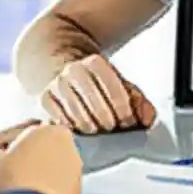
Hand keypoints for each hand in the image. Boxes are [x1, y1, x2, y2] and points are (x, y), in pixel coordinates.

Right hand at [0, 122, 82, 193]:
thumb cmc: (13, 185)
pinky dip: (40, 191)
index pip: (22, 131)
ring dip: (29, 176)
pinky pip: (53, 188)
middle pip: (37, 150)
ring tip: (9, 189)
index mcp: (53, 131)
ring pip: (47, 170)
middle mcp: (71, 148)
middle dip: (18, 159)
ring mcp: (76, 173)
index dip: (0, 142)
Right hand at [41, 54, 156, 134]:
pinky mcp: (44, 99)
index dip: (125, 112)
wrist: (63, 68)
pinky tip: (82, 131)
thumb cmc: (97, 82)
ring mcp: (57, 85)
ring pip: (78, 117)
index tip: (129, 123)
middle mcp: (74, 71)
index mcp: (96, 62)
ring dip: (92, 129)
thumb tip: (148, 119)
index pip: (115, 91)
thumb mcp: (120, 84)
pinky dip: (74, 130)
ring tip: (99, 131)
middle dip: (110, 123)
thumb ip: (138, 100)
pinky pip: (61, 123)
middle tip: (114, 129)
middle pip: (97, 107)